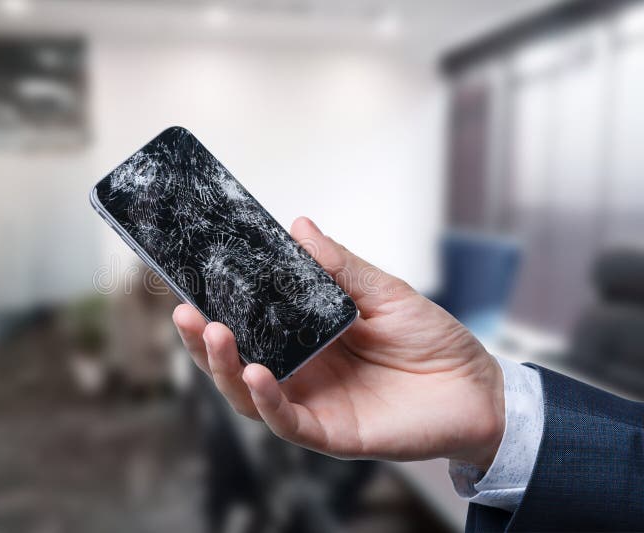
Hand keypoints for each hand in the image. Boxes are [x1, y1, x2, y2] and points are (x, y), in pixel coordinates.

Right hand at [173, 217, 503, 469]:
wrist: (478, 389)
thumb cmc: (433, 341)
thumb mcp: (383, 293)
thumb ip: (339, 267)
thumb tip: (299, 226)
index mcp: (306, 338)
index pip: (249, 324)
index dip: (216, 307)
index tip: (189, 282)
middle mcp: (300, 372)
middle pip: (236, 362)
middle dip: (203, 340)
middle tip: (184, 311)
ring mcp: (312, 404)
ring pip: (249, 394)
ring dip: (225, 367)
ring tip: (213, 334)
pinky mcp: (331, 433)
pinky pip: (288, 422)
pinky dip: (267, 400)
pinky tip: (257, 374)